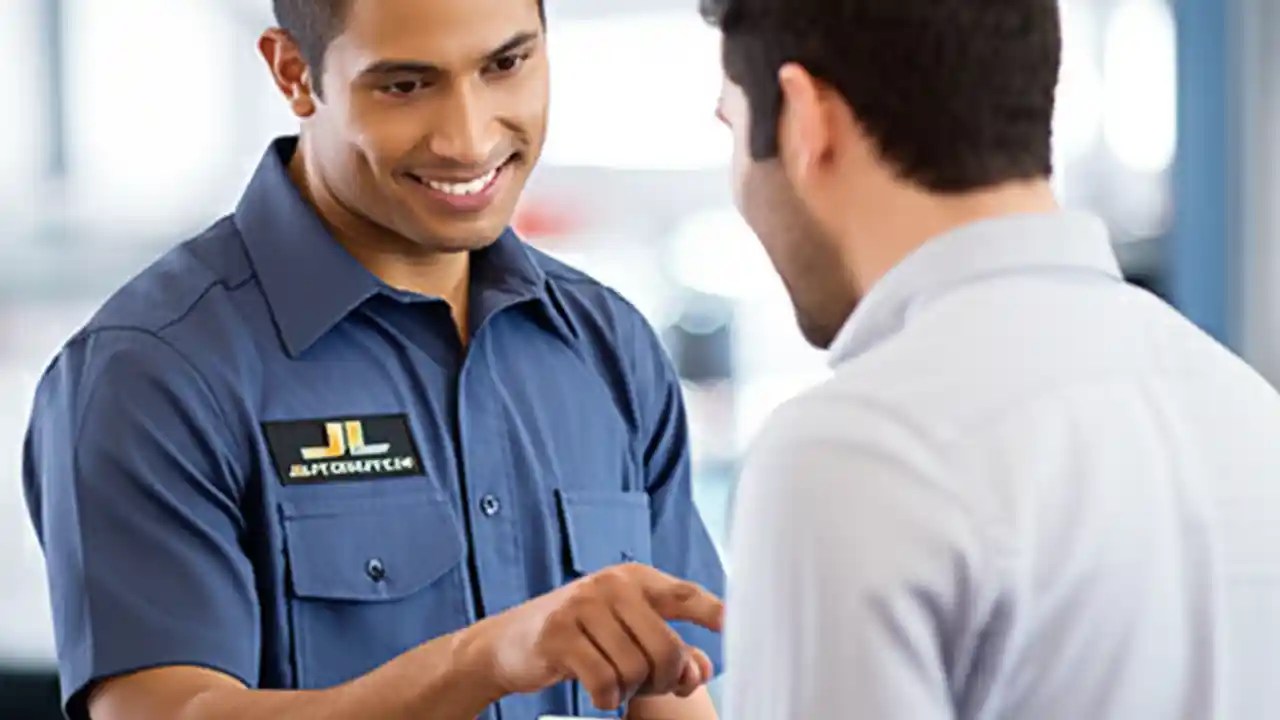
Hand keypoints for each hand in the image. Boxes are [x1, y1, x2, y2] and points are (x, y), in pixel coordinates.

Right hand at [458, 563, 723, 710]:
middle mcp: (610, 585)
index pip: (685, 595)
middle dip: (664, 680)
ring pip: (636, 669)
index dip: (716, 613)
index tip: (739, 626)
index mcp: (633, 578)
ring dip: (630, 690)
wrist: (507, 643)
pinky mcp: (559, 636)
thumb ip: (668, 648)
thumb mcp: (624, 634)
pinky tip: (597, 692)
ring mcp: (582, 607)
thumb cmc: (578, 637)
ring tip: (614, 684)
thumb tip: (701, 670)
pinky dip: (605, 697)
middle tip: (646, 686)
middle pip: (666, 647)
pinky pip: (604, 682)